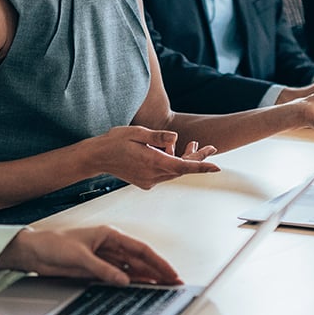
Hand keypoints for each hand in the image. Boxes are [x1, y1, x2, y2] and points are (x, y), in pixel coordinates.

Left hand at [0, 225, 182, 285]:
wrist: (33, 252)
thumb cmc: (53, 245)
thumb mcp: (79, 256)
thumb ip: (103, 268)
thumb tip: (124, 280)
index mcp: (108, 234)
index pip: (139, 249)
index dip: (157, 261)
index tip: (170, 272)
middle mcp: (109, 245)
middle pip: (139, 259)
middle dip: (157, 270)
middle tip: (174, 283)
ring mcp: (104, 258)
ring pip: (132, 269)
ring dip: (146, 277)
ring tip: (163, 288)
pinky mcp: (97, 269)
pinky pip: (119, 276)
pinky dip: (131, 282)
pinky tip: (141, 288)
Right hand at [85, 125, 219, 189]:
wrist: (97, 157)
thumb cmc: (115, 142)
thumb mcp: (137, 132)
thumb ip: (158, 137)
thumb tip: (176, 138)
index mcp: (153, 161)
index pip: (183, 165)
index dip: (201, 166)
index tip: (216, 167)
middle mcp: (153, 174)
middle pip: (182, 168)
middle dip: (196, 157)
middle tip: (208, 147)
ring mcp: (149, 180)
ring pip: (174, 171)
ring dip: (183, 159)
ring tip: (192, 143)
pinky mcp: (145, 182)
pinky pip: (164, 173)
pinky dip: (171, 163)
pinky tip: (169, 151)